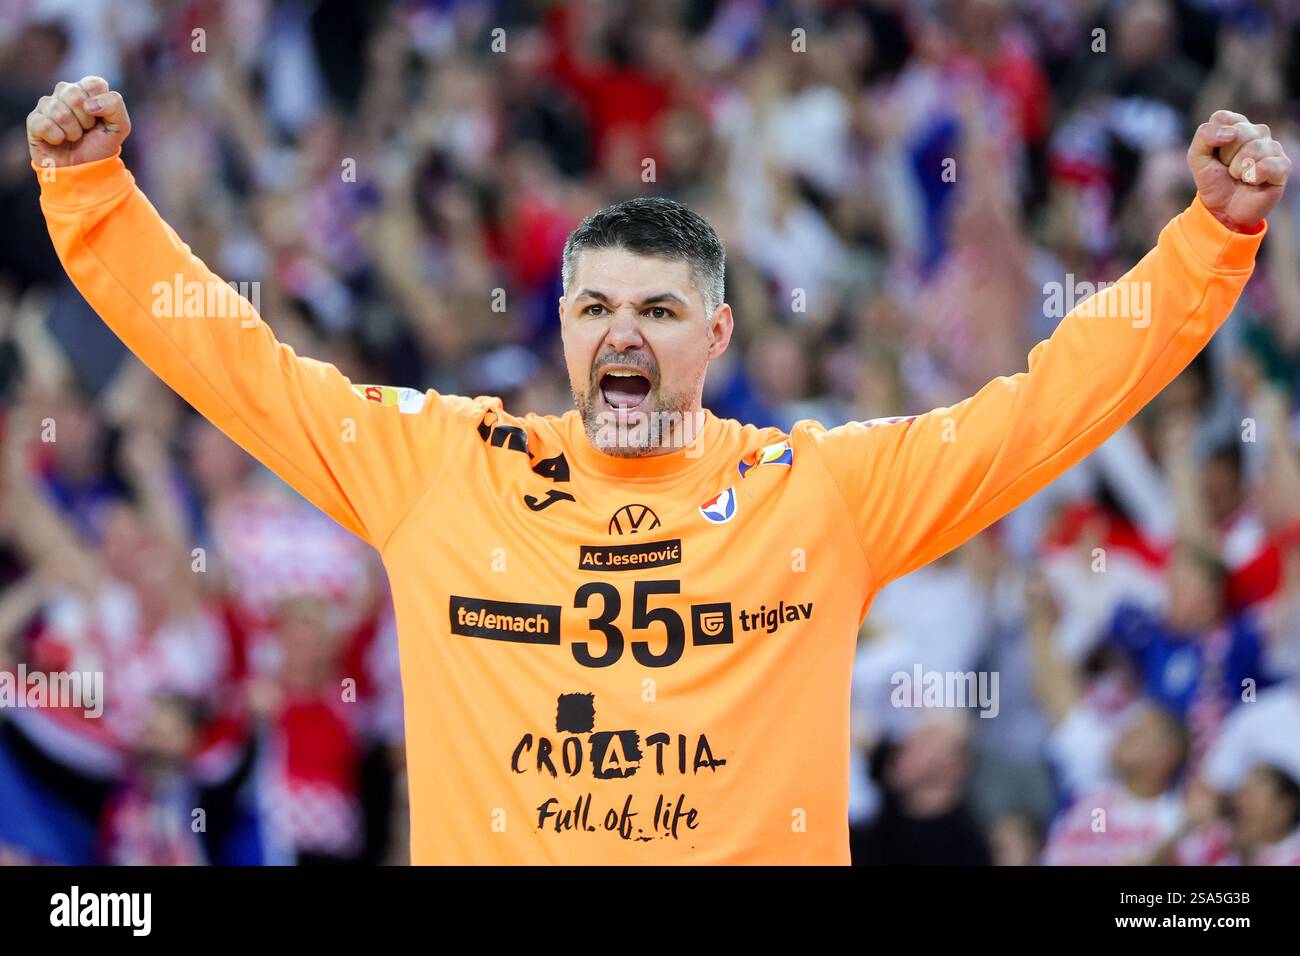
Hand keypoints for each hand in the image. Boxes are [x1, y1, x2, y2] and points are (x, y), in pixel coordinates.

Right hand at [26, 76, 130, 168]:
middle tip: (86, 130)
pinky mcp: (34, 120)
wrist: (85, 169)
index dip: (101, 105)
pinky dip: (57, 138)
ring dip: (72, 132)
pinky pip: (45, 124)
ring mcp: (47, 105)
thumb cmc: (100, 145)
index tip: (100, 119)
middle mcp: (65, 92)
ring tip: (73, 137)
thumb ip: (115, 106)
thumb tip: (88, 104)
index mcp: (86, 90)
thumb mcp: (119, 127)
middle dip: (86, 120)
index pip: (94, 84)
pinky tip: (59, 141)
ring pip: (59, 111)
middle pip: (75, 95)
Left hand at [1188, 110, 1290, 230]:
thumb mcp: (1197, 159)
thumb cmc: (1213, 182)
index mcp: (1236, 126)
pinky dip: (1253, 177)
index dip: (1213, 139)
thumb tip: (1230, 133)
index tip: (1214, 155)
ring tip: (1239, 177)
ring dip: (1238, 170)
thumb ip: (1204, 137)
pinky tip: (1253, 182)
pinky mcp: (1282, 165)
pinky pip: (1267, 165)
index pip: (1222, 117)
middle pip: (1238, 131)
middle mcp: (1256, 132)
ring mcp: (1272, 147)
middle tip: (1227, 169)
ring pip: (1253, 148)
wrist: (1223, 210)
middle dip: (1225, 156)